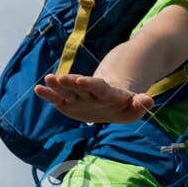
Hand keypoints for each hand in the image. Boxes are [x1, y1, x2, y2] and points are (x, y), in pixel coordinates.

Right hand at [33, 72, 153, 123]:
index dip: (91, 84)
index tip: (82, 80)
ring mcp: (78, 97)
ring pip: (68, 90)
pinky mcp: (68, 103)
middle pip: (81, 87)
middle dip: (72, 83)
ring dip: (58, 86)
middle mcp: (90, 93)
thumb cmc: (124, 105)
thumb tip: (149, 100)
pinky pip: (58, 99)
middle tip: (61, 78)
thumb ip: (141, 104)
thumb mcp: (135, 108)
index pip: (99, 88)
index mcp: (108, 94)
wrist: (111, 101)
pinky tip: (38, 89)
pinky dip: (49, 95)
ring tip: (48, 80)